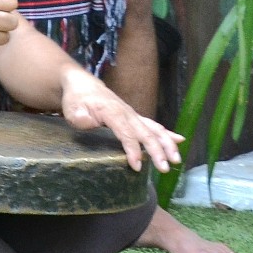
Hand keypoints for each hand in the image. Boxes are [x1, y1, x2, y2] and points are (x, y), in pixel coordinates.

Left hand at [60, 68, 180, 172]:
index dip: (132, 150)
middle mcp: (127, 113)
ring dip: (167, 144)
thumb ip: (80, 117)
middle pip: (146, 133)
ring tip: (176, 160)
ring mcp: (133, 115)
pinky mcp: (135, 118)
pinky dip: (167, 133)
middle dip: (157, 151)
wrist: (82, 85)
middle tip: (164, 168)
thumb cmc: (77, 99)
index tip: (137, 166)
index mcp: (112, 112)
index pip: (126, 133)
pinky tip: (180, 141)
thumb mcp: (72, 108)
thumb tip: (89, 122)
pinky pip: (154, 125)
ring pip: (154, 129)